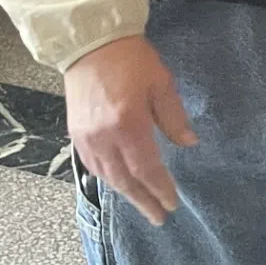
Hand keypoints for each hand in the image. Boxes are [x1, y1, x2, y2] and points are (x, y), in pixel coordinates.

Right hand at [64, 35, 196, 226]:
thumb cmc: (134, 61)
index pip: (146, 168)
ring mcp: (87, 138)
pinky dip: (108, 179)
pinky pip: (92, 166)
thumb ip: (174, 117)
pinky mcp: (76, 134)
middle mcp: (104, 138)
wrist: (92, 46)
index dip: (160, 188)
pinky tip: (119, 184)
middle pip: (125, 180)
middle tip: (159, 218)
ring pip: (107, 176)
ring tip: (143, 205)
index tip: (173, 203)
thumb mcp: (162, 84)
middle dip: (143, 201)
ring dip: (126, 193)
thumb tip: (189, 144)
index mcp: (128, 125)